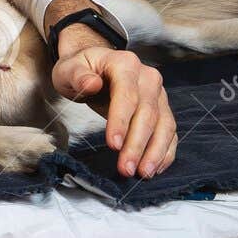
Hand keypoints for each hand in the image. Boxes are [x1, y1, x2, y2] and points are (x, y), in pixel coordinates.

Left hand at [51, 23, 175, 177]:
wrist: (95, 64)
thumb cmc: (80, 68)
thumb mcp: (68, 68)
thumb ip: (77, 76)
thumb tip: (91, 83)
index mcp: (125, 64)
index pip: (127, 95)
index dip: (121, 121)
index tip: (112, 145)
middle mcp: (147, 78)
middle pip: (147, 114)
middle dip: (137, 144)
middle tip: (126, 168)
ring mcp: (158, 94)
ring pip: (164, 125)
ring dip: (155, 152)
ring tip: (142, 173)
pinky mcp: (162, 109)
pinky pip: (169, 131)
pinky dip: (165, 151)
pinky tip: (155, 168)